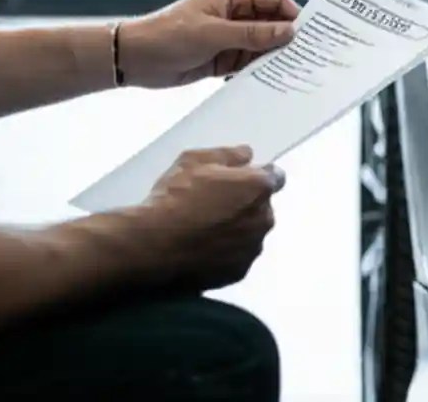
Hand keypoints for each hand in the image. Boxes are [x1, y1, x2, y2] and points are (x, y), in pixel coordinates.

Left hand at [119, 0, 300, 88]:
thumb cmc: (168, 36)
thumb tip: (289, 32)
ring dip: (275, 58)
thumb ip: (252, 34)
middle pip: (272, 25)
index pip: (274, 2)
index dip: (294, 15)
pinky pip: (248, 64)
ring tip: (296, 74)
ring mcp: (229, 38)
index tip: (313, 34)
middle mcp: (234, 16)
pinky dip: (259, 72)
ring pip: (262, 46)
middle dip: (288, 39)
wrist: (133, 59)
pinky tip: (271, 83)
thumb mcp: (213, 34)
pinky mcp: (222, 60)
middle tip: (311, 57)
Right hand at [139, 145, 285, 290]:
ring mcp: (252, 248)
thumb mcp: (194, 161)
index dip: (255, 177)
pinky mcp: (239, 272)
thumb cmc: (174, 198)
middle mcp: (264, 218)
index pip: (274, 177)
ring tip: (202, 231)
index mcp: (258, 187)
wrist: (154, 247)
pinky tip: (200, 250)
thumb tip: (247, 155)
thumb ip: (227, 155)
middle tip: (211, 205)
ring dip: (236, 231)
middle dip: (244, 205)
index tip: (238, 180)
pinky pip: (237, 257)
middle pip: (261, 208)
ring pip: (250, 234)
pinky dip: (225, 253)